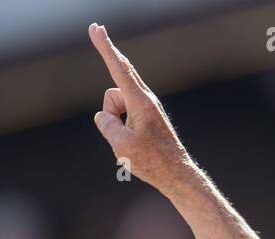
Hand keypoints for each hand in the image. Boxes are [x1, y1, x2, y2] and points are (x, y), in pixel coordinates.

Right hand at [88, 22, 196, 193]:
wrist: (177, 175)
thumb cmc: (152, 161)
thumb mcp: (121, 145)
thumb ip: (106, 124)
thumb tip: (103, 116)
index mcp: (140, 102)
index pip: (118, 68)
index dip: (105, 47)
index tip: (96, 28)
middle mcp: (145, 100)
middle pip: (115, 89)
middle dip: (111, 95)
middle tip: (107, 63)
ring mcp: (147, 108)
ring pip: (115, 106)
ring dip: (114, 123)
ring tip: (132, 144)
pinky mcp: (146, 117)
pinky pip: (122, 116)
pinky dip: (120, 128)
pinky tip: (135, 146)